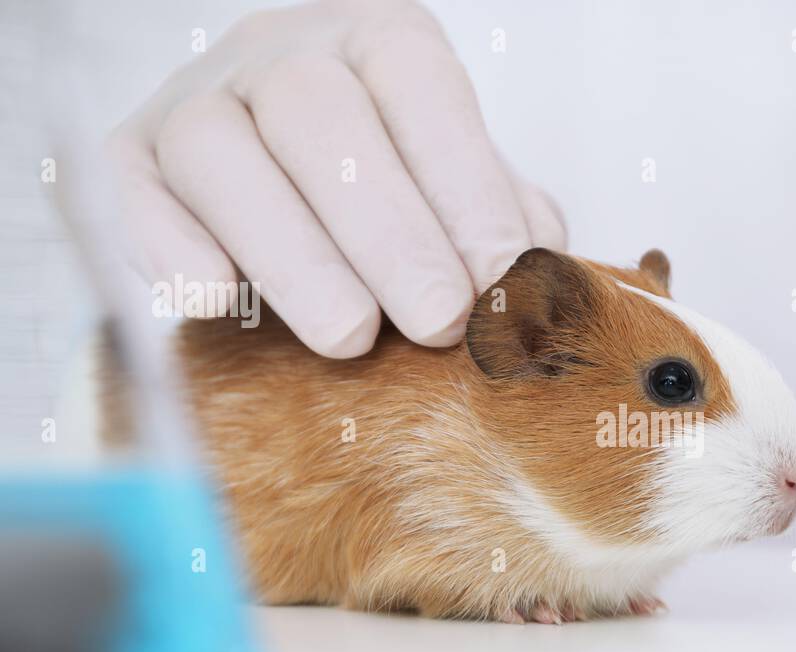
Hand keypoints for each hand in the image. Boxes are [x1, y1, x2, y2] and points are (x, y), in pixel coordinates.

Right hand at [107, 0, 565, 356]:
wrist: (289, 171)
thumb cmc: (401, 187)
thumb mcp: (463, 186)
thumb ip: (502, 220)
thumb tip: (536, 279)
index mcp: (379, 42)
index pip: (423, 92)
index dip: (466, 188)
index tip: (503, 280)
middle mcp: (282, 54)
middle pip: (320, 119)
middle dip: (390, 232)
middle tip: (439, 322)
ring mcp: (197, 99)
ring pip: (219, 152)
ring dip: (292, 253)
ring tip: (352, 337)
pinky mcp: (131, 158)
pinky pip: (136, 195)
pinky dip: (173, 250)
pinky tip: (224, 304)